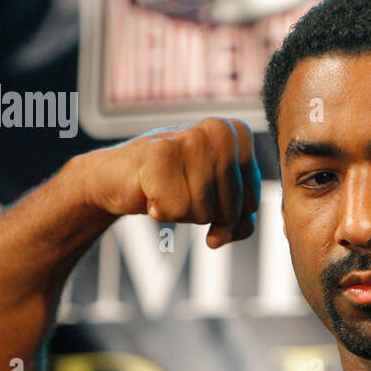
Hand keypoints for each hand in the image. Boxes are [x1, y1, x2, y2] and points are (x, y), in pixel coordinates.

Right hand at [77, 116, 259, 247]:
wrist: (119, 176)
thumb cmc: (173, 183)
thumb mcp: (218, 202)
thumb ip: (237, 223)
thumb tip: (216, 240)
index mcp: (237, 135)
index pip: (251, 203)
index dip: (228, 214)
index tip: (205, 196)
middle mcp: (218, 130)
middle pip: (230, 209)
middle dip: (204, 213)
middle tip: (181, 190)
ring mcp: (189, 138)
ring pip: (204, 211)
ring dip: (181, 211)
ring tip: (167, 188)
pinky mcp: (159, 154)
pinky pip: (176, 210)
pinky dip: (161, 210)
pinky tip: (151, 190)